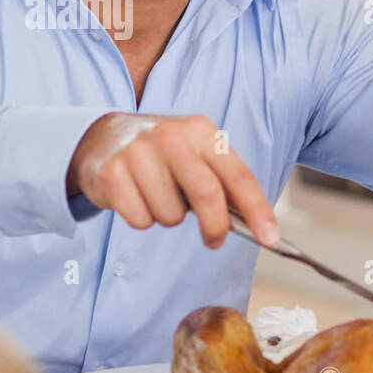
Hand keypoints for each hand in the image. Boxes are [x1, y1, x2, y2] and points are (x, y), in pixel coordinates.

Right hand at [67, 112, 278, 248]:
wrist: (103, 137)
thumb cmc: (164, 156)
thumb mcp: (197, 155)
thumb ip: (224, 184)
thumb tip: (255, 226)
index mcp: (201, 132)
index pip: (238, 176)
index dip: (258, 210)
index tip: (269, 239)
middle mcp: (170, 137)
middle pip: (207, 195)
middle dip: (215, 227)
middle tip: (214, 240)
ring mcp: (137, 152)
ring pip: (170, 215)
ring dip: (168, 217)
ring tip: (158, 196)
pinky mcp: (111, 173)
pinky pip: (140, 220)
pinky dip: (142, 219)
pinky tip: (136, 197)